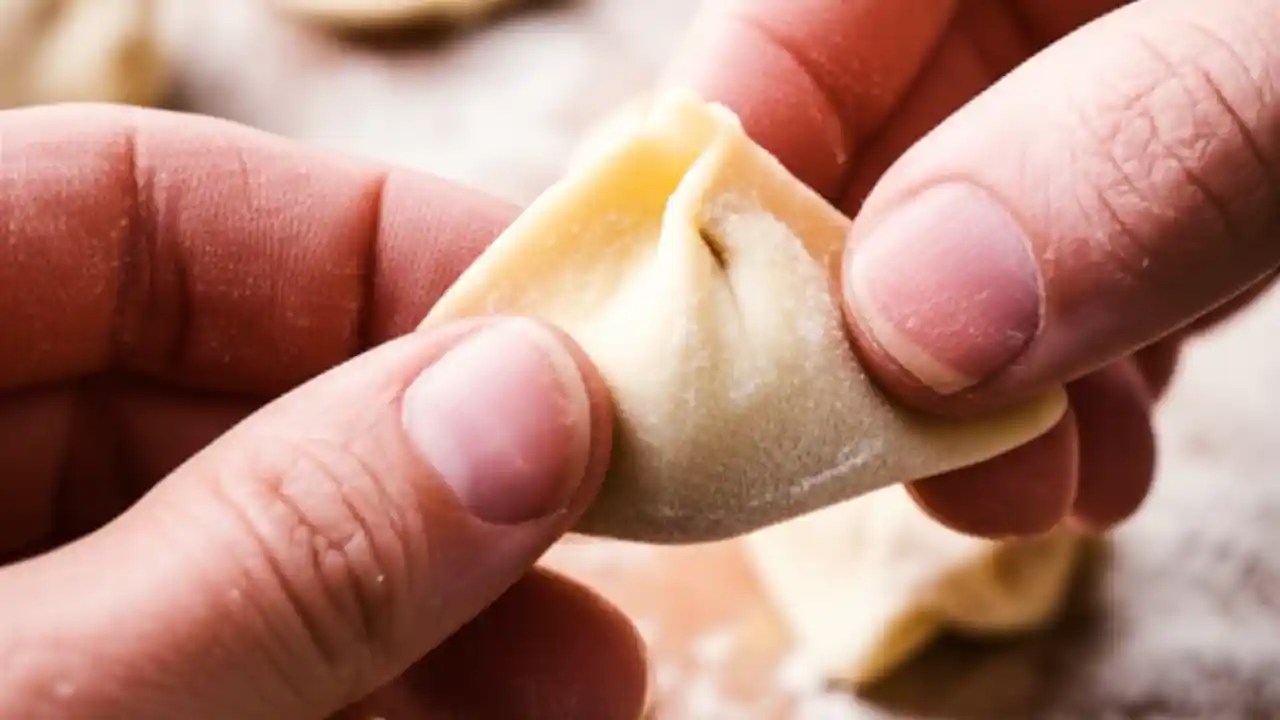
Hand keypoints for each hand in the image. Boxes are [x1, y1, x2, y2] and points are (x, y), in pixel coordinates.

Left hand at [0, 106, 644, 719]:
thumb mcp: (43, 698)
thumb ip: (277, 544)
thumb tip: (531, 397)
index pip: (120, 203)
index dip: (362, 239)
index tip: (565, 325)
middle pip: (210, 388)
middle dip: (432, 464)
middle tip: (605, 511)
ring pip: (233, 552)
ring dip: (430, 603)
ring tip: (580, 677)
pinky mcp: (51, 707)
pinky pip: (209, 672)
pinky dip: (356, 692)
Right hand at [670, 0, 1279, 535]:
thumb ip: (1131, 151)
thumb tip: (909, 325)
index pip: (778, 44)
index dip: (718, 202)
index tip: (717, 365)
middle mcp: (1005, 10)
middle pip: (846, 171)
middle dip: (854, 339)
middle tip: (897, 466)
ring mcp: (1079, 96)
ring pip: (951, 261)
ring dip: (970, 402)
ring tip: (1030, 493)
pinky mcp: (1151, 179)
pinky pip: (1067, 290)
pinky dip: (1071, 389)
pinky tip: (1095, 457)